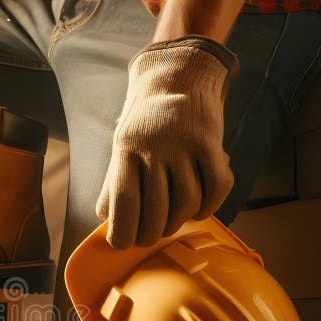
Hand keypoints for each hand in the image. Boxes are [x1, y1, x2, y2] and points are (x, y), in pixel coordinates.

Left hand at [96, 36, 237, 248]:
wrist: (179, 75)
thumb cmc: (145, 120)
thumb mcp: (121, 144)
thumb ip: (112, 181)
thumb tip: (104, 218)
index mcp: (125, 149)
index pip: (122, 201)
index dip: (122, 231)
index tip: (121, 245)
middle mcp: (154, 147)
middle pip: (155, 210)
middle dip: (150, 234)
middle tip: (148, 238)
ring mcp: (185, 144)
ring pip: (187, 203)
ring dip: (178, 223)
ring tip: (170, 224)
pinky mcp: (211, 142)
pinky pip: (216, 188)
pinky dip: (208, 208)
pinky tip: (197, 211)